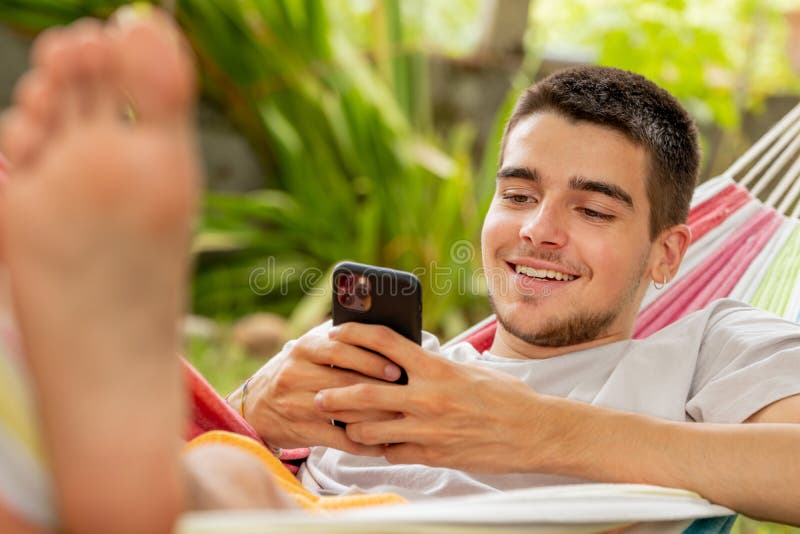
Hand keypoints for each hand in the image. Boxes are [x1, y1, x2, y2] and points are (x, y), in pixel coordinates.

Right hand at [243, 323, 405, 454]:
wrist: (255, 406)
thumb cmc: (295, 372)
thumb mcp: (307, 350)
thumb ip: (337, 341)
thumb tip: (383, 333)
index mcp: (304, 348)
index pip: (340, 348)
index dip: (371, 358)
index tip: (397, 367)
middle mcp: (296, 373)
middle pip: (345, 380)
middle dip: (379, 388)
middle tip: (406, 393)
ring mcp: (296, 403)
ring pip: (344, 410)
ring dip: (375, 416)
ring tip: (401, 417)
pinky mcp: (301, 429)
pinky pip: (337, 438)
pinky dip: (362, 443)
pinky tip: (381, 444)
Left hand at [314, 323, 547, 472]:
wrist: (535, 432)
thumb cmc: (506, 397)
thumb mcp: (470, 370)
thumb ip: (436, 368)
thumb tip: (411, 361)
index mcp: (436, 368)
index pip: (384, 343)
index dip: (354, 335)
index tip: (334, 334)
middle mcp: (427, 396)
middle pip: (364, 392)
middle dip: (335, 394)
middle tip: (318, 394)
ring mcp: (428, 428)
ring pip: (370, 429)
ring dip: (353, 427)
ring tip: (346, 424)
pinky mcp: (434, 454)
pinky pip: (393, 452)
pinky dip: (382, 448)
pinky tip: (380, 445)